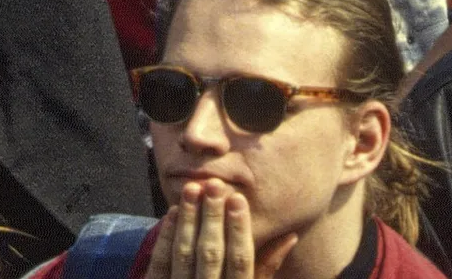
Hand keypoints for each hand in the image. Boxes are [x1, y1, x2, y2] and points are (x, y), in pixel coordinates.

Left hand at [144, 184, 291, 278]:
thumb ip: (267, 267)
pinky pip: (161, 262)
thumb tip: (290, 235)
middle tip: (214, 184)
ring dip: (189, 220)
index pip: (241, 262)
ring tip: (193, 187)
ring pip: (185, 255)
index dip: (239, 230)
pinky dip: (167, 236)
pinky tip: (172, 210)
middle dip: (212, 218)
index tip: (238, 198)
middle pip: (211, 255)